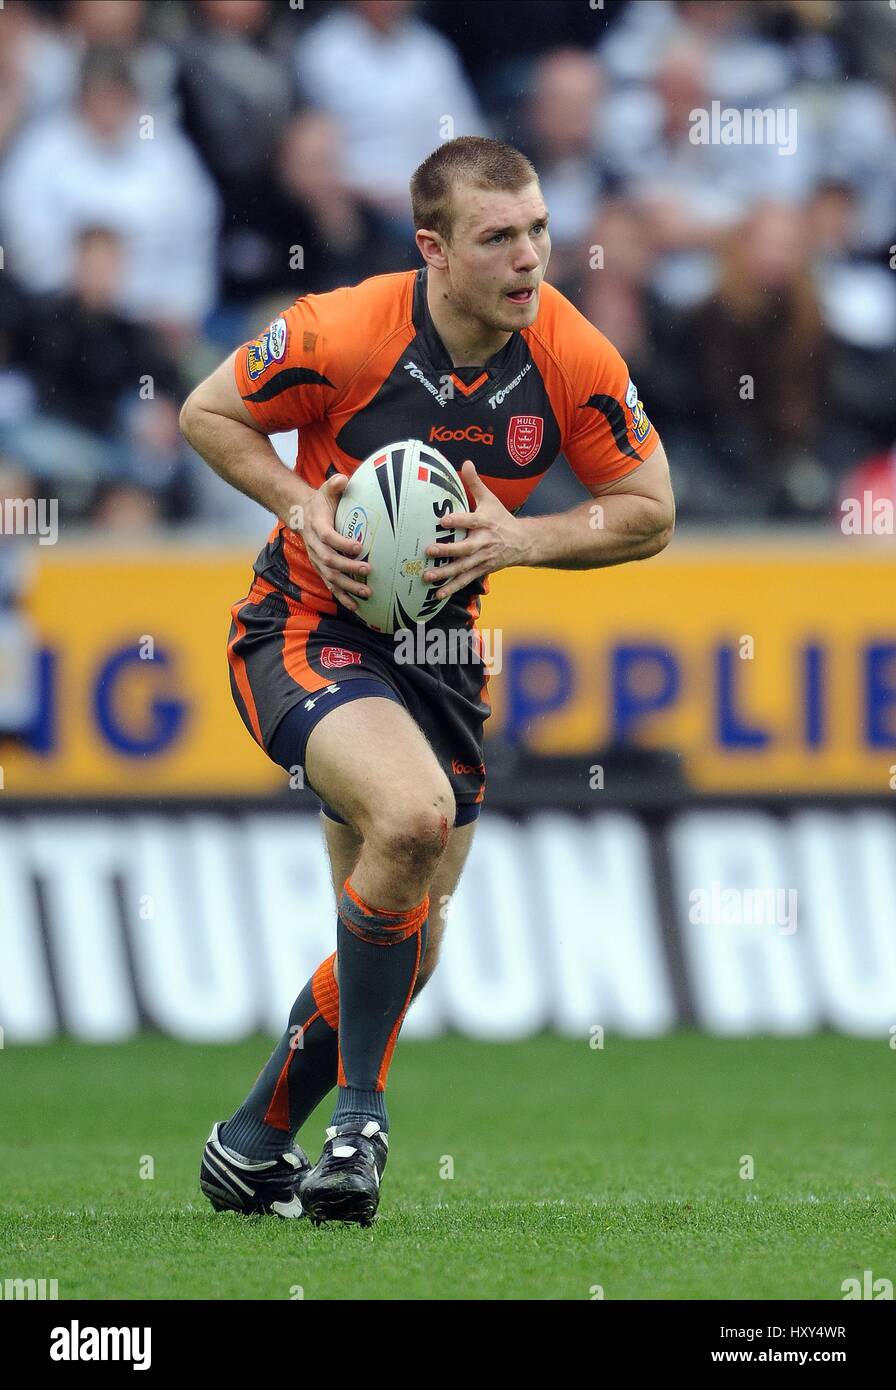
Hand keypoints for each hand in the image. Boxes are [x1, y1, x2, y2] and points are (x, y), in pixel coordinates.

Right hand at [291, 473, 370, 611]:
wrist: (301, 515)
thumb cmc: (320, 502)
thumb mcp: (325, 490)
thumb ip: (334, 484)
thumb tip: (343, 478)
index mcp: (317, 527)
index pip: (328, 537)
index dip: (341, 543)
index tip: (358, 546)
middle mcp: (315, 547)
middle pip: (330, 561)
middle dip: (349, 567)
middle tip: (369, 570)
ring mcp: (317, 560)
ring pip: (331, 577)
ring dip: (348, 587)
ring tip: (367, 593)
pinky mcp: (321, 569)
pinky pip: (331, 586)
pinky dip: (343, 597)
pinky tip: (357, 607)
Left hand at [423, 461, 527, 599]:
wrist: (522, 543)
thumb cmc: (501, 519)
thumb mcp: (490, 500)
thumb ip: (476, 483)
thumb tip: (466, 462)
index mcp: (485, 523)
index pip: (471, 520)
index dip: (458, 520)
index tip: (443, 520)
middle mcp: (483, 542)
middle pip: (464, 548)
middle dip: (447, 551)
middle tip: (429, 550)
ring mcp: (482, 559)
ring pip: (462, 568)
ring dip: (444, 574)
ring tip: (427, 576)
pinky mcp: (481, 571)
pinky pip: (465, 581)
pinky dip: (452, 588)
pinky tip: (437, 595)